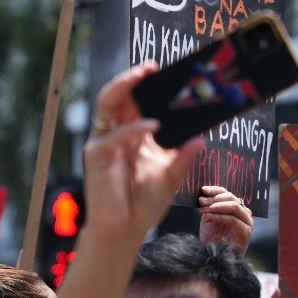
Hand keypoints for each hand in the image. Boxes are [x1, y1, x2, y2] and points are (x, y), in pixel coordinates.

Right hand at [83, 63, 202, 241]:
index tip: (163, 71)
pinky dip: (133, 128)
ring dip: (122, 87)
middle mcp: (116, 134)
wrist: (124, 230)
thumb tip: (200, 140)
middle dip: (131, 78)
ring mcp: (105, 143)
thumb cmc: (143, 204)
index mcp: (133, 134)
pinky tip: (152, 125)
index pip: (136, 101)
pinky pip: (114, 137)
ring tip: (141, 76)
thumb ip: (183, 159)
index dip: (145, 85)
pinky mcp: (96, 157)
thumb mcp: (171, 178)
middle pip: (117, 96)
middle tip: (151, 67)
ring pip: (106, 105)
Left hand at [197, 186, 252, 254]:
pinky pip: (233, 220)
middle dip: (215, 198)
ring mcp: (247, 222)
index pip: (227, 194)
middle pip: (232, 198)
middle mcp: (244, 213)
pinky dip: (220, 216)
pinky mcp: (246, 231)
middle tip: (202, 200)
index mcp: (236, 208)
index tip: (203, 190)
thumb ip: (209, 207)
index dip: (216, 190)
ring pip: (234, 207)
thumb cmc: (212, 238)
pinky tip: (209, 215)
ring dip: (217, 206)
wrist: (215, 256)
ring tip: (204, 208)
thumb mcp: (208, 218)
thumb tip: (203, 195)